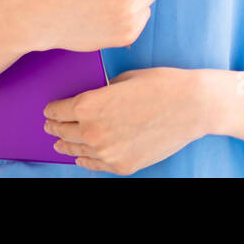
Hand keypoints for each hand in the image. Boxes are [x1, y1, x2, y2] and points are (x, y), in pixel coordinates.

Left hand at [43, 68, 211, 173]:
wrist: (194, 106)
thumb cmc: (163, 85)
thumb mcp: (126, 78)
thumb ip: (103, 91)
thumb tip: (94, 99)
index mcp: (90, 104)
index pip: (58, 110)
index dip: (52, 109)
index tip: (50, 110)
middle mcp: (93, 131)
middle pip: (63, 132)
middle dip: (54, 127)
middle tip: (49, 125)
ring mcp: (107, 152)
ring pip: (76, 151)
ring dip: (66, 145)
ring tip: (60, 143)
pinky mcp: (123, 165)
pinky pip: (95, 165)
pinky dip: (85, 160)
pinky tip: (81, 157)